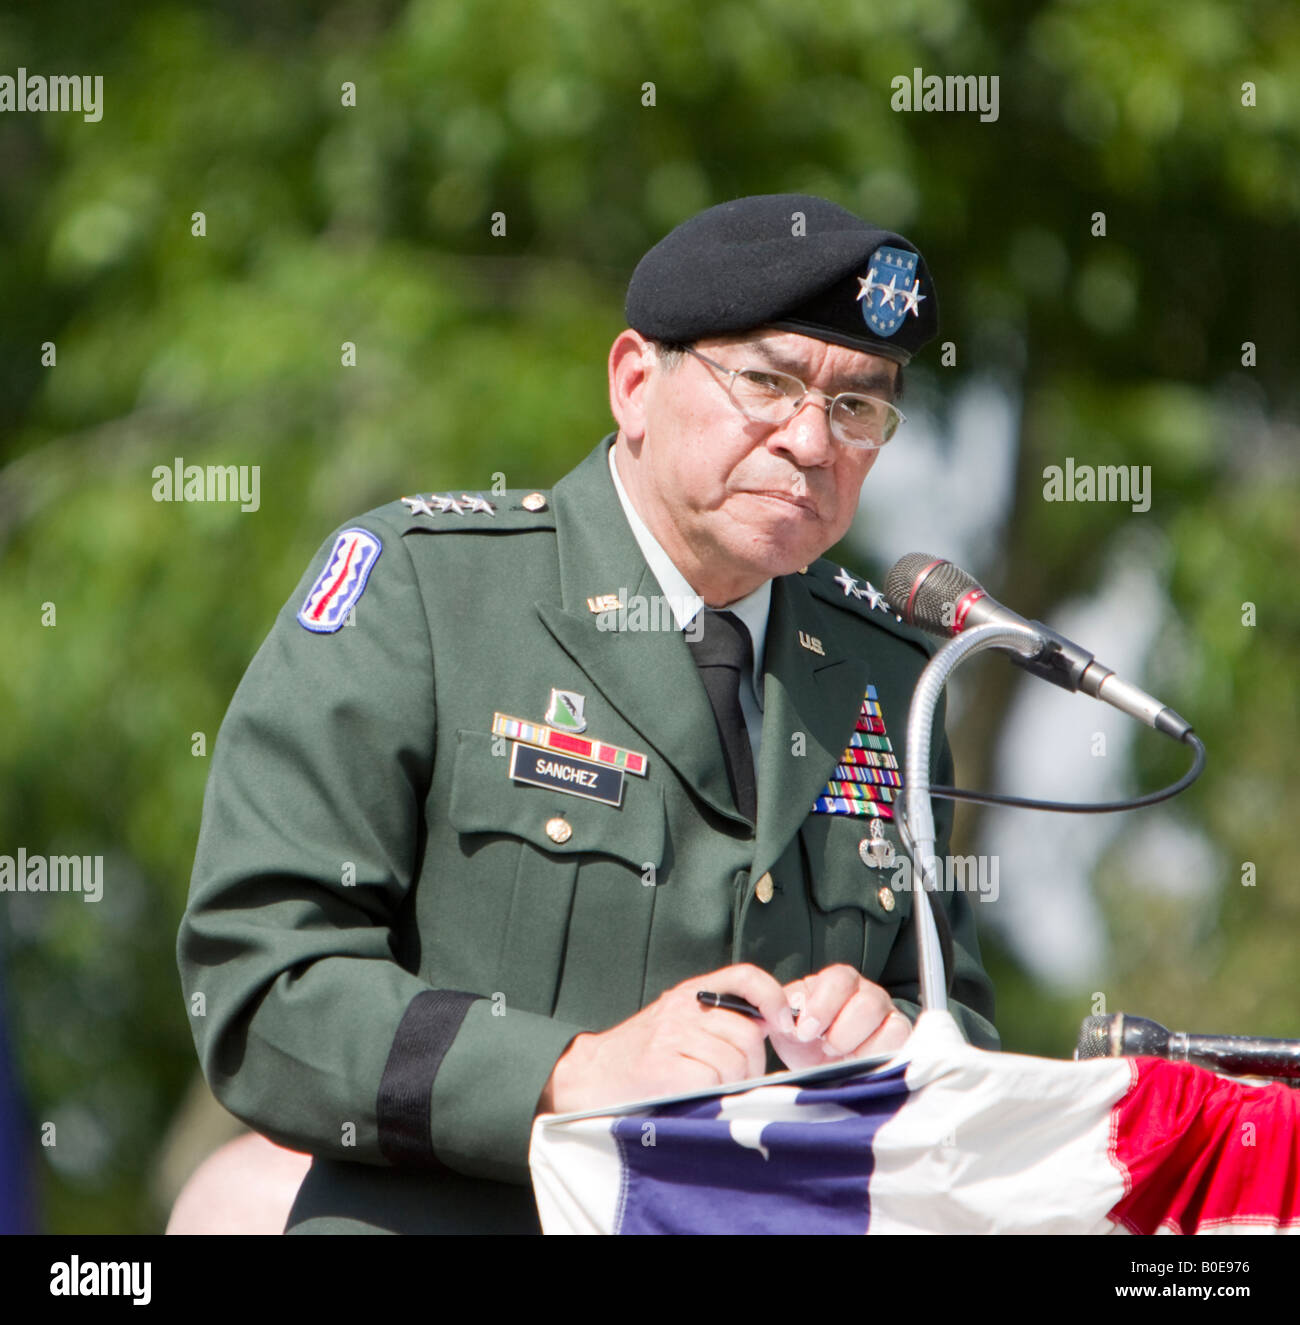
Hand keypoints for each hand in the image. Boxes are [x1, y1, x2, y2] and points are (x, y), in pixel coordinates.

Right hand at [537, 963, 796, 1114]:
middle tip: (734, 1079)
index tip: (786, 1024)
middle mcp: (683, 1007)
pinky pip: (711, 1080)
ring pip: (734, 1060)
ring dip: (731, 1083)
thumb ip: (719, 1019)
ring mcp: (671, 1035)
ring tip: (710, 1088)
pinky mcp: (662, 1065)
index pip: (745, 976)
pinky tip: (691, 1094)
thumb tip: (770, 1026)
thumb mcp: (680, 1023)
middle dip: (751, 1064)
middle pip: (747, 1033)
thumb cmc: (642, 1054)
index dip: (773, 997)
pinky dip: (709, 1094)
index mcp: (691, 992)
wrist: (592, 1074)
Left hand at [767, 964, 911, 1070]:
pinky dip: (879, 1057)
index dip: (823, 1006)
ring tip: (843, 1058)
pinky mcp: (901, 1040)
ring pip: (889, 1022)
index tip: (806, 1031)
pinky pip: (902, 1043)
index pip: (839, 980)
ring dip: (861, 1047)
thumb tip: (786, 1010)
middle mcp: (867, 993)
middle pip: (868, 1001)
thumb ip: (783, 1012)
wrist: (821, 1070)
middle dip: (842, 1031)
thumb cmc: (806, 1043)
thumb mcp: (787, 1025)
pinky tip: (860, 1065)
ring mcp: (888, 1015)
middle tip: (825, 1048)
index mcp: (837, 982)